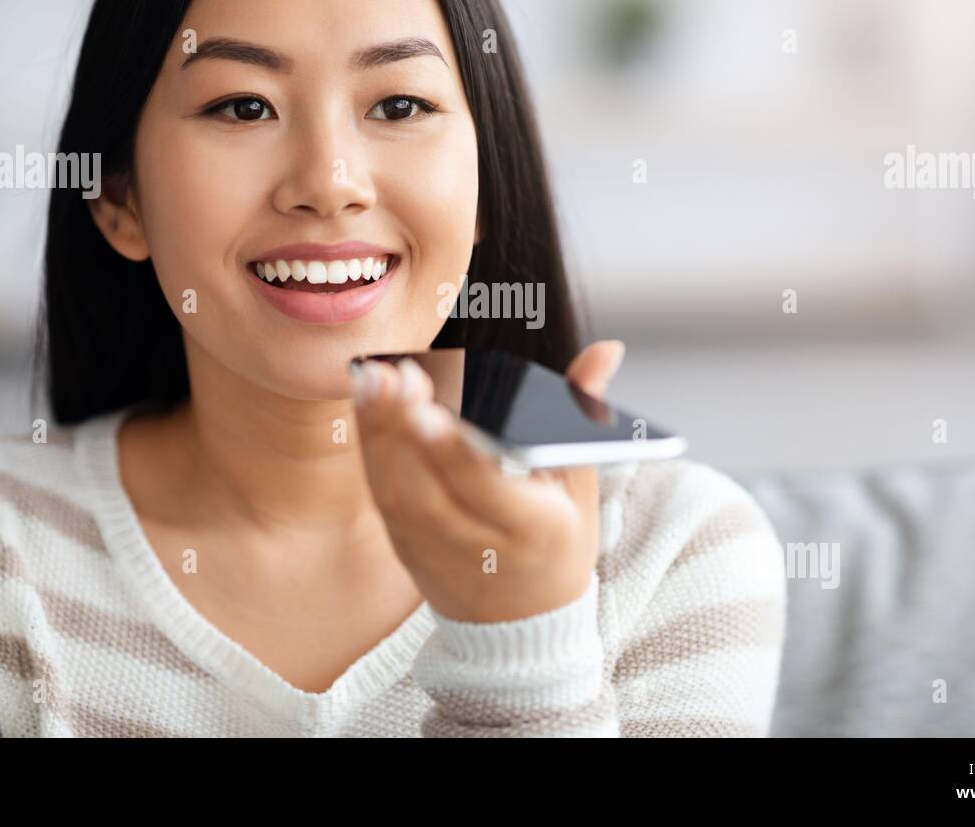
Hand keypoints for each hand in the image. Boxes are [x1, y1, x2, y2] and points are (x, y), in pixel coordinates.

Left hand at [352, 340, 625, 622]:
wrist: (523, 623)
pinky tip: (369, 403)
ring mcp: (435, 554)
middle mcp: (479, 548)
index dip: (453, 452)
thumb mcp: (581, 482)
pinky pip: (383, 497)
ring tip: (374, 378)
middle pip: (430, 489)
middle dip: (405, 429)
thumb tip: (605, 349)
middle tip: (397, 375)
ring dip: (380, 432)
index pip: (486, 489)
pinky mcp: (406, 551)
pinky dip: (372, 448)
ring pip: (398, 492)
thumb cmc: (558, 540)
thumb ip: (581, 412)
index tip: (429, 410)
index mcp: (533, 531)